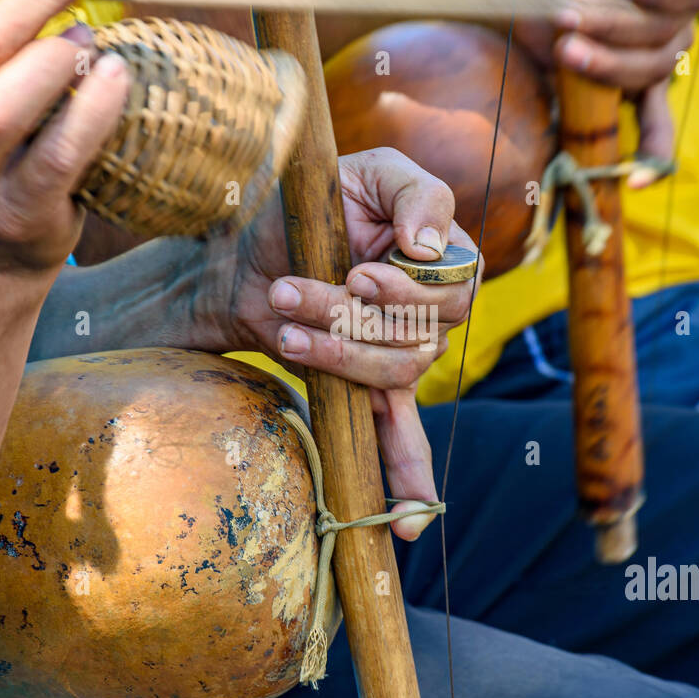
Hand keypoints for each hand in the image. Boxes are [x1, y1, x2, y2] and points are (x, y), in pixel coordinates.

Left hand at [225, 148, 480, 539]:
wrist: (240, 253)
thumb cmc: (307, 203)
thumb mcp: (366, 174)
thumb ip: (417, 193)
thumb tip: (432, 248)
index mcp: (442, 256)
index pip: (458, 287)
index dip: (409, 288)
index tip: (355, 271)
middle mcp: (430, 310)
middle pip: (418, 334)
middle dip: (349, 315)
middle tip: (290, 290)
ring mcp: (400, 355)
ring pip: (393, 373)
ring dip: (334, 353)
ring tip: (285, 325)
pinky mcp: (364, 389)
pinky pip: (400, 441)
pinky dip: (406, 481)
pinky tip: (406, 524)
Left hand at [510, 0, 698, 182]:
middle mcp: (679, 18)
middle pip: (666, 35)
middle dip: (614, 28)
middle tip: (565, 15)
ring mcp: (658, 58)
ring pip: (650, 74)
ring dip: (609, 66)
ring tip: (565, 50)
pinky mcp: (631, 90)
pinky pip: (657, 129)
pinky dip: (652, 159)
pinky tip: (636, 182)